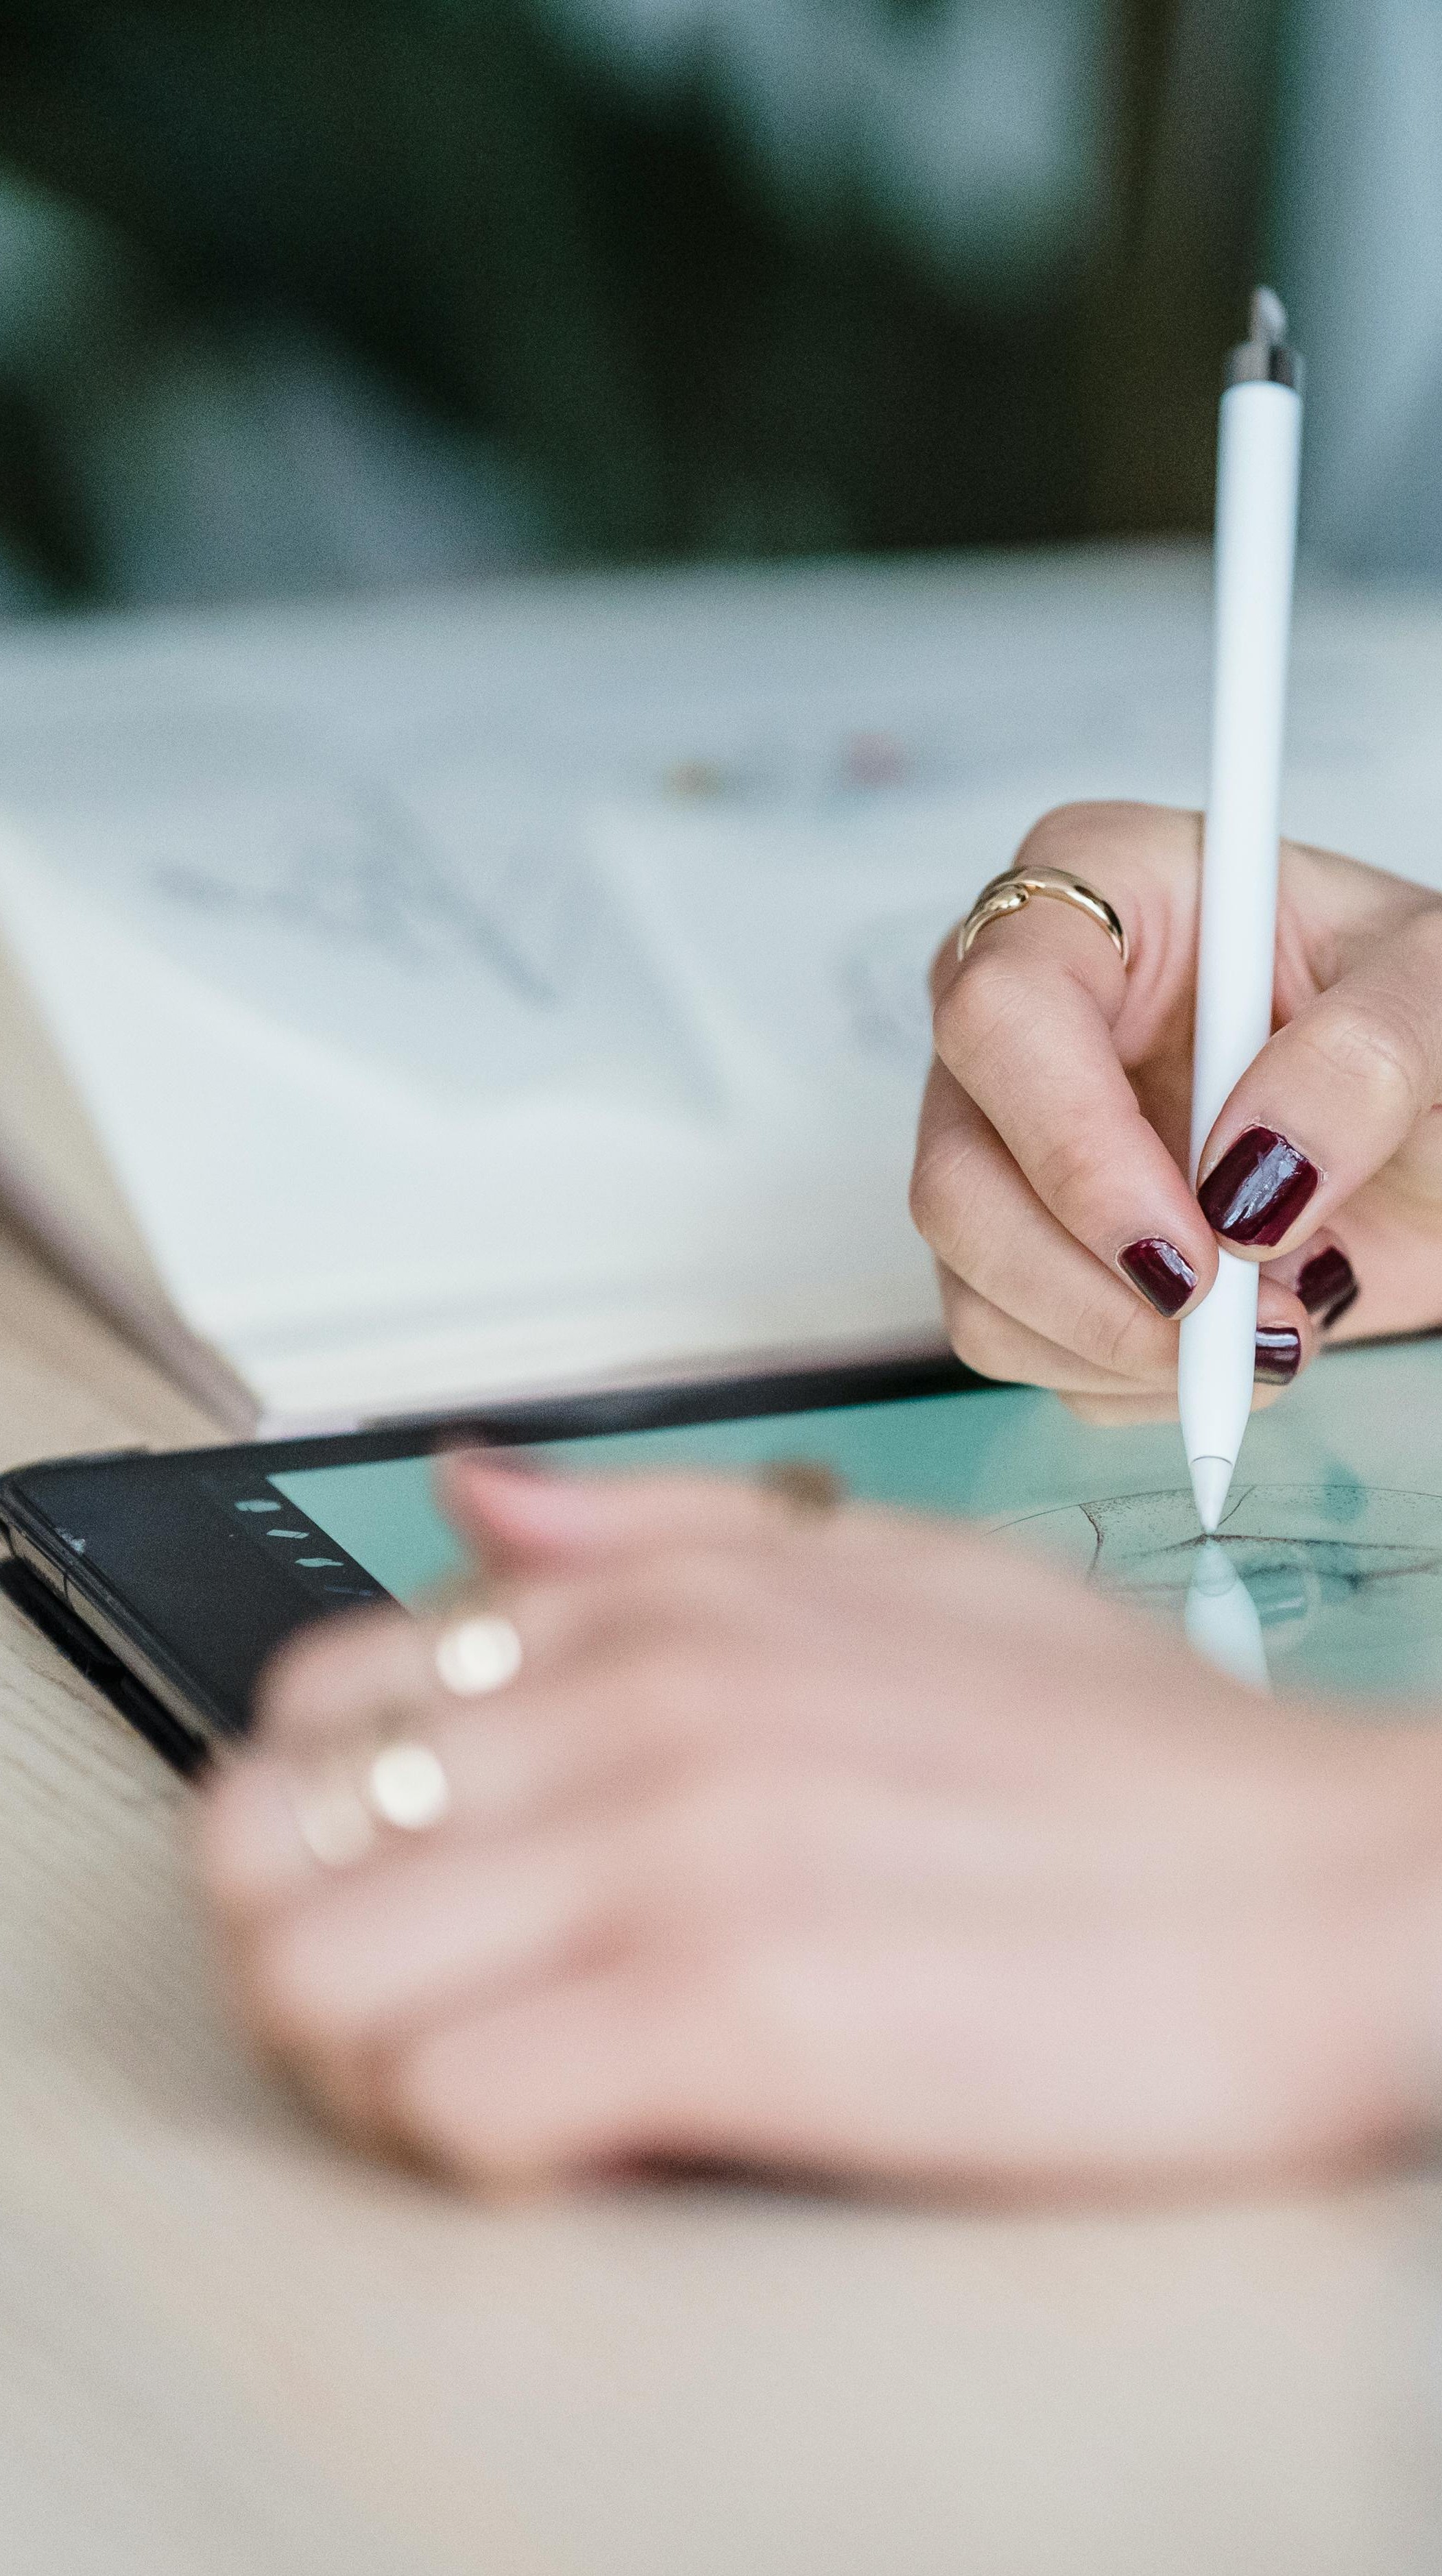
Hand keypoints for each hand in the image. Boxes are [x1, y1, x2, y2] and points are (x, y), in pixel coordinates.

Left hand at [200, 1458, 1441, 2199]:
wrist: (1341, 1893)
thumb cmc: (1140, 1770)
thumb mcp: (903, 1573)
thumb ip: (663, 1531)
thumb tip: (475, 1494)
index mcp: (665, 1605)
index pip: (321, 1692)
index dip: (333, 1815)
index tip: (413, 1888)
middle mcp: (642, 1702)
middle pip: (269, 1835)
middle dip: (308, 1936)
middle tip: (419, 1999)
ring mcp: (677, 1848)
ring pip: (312, 1975)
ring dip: (369, 2055)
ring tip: (495, 2074)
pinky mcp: (733, 2010)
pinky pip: (448, 2104)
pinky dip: (480, 2144)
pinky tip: (588, 2131)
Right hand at [911, 802, 1441, 1420]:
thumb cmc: (1425, 1020)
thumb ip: (1369, 1054)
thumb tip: (1256, 1174)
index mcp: (1102, 888)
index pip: (1003, 1012)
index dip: (1076, 1148)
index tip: (1196, 1246)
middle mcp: (1027, 1015)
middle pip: (954, 1174)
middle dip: (1091, 1285)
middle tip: (1235, 1327)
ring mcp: (1011, 1136)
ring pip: (974, 1281)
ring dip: (1123, 1348)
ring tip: (1275, 1325)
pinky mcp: (1028, 1240)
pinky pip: (1021, 1346)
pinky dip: (1130, 1379)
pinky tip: (1234, 1336)